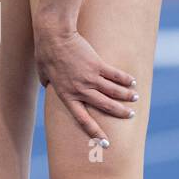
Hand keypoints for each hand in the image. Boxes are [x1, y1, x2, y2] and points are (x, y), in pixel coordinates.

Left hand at [34, 25, 136, 144]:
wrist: (55, 36)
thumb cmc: (46, 54)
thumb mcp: (43, 75)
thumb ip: (49, 85)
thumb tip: (50, 87)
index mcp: (67, 96)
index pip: (82, 119)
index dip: (95, 132)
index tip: (105, 142)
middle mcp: (80, 90)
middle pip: (105, 106)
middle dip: (119, 112)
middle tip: (129, 115)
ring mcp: (90, 78)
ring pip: (113, 92)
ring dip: (126, 96)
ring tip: (134, 98)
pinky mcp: (98, 65)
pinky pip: (116, 75)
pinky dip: (125, 79)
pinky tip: (132, 82)